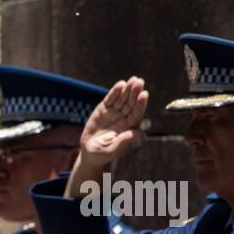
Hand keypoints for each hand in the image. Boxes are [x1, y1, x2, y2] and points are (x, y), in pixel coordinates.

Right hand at [65, 77, 148, 197]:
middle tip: (139, 82)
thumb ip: (125, 142)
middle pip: (131, 103)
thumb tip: (141, 134)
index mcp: (130, 127)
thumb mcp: (112, 150)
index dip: (140, 104)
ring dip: (128, 89)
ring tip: (133, 80)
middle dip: (135, 93)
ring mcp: (114, 112)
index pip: (137, 113)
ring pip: (123, 99)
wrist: (90, 152)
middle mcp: (124, 118)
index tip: (144, 95)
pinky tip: (120, 85)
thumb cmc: (103, 154)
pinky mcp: (104, 109)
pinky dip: (115, 92)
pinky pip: (111, 99)